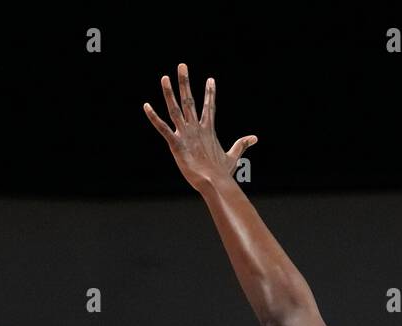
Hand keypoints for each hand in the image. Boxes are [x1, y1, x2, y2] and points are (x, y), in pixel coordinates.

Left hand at [144, 63, 257, 191]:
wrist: (215, 182)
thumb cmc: (222, 173)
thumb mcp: (233, 156)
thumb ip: (241, 144)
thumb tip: (255, 138)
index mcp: (208, 130)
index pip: (210, 106)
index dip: (210, 92)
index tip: (210, 79)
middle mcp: (196, 128)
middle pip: (190, 100)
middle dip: (185, 82)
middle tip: (182, 65)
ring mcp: (186, 135)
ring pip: (176, 109)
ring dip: (169, 93)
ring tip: (164, 77)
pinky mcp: (176, 144)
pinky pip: (163, 128)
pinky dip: (154, 117)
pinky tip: (146, 106)